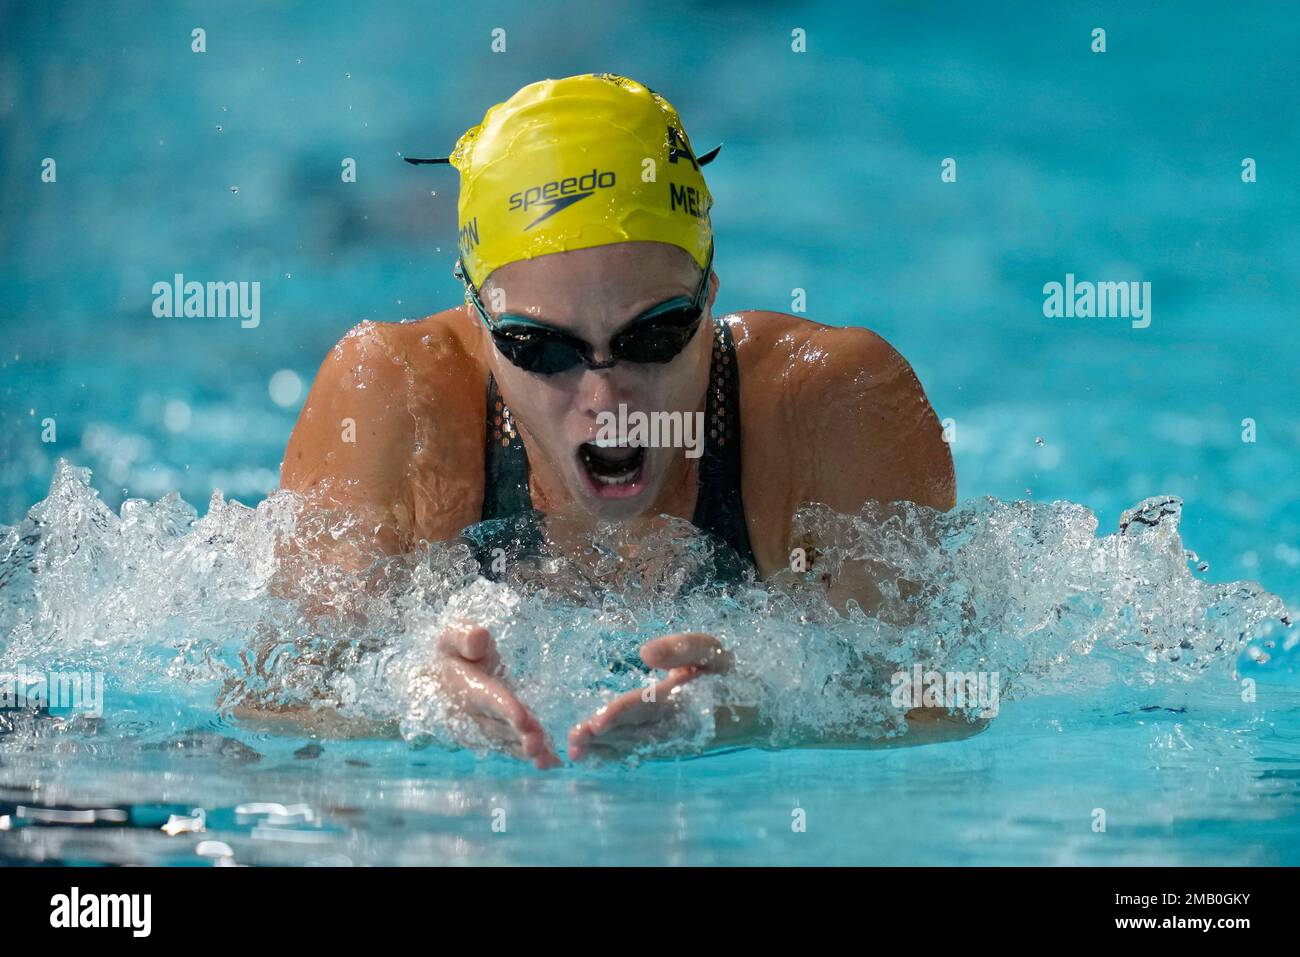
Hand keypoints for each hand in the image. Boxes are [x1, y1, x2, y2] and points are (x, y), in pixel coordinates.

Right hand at [431, 623, 560, 768]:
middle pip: (500, 725)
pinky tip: (552, 763)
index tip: (521, 718)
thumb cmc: (457, 648)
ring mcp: (486, 723)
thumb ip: (464, 636)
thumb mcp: (453, 634)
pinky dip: (533, 753)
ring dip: (527, 750)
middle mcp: (475, 711)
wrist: (446, 671)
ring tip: (548, 761)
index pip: (486, 698)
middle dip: (520, 735)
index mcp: (465, 685)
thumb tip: (479, 637)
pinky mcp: (499, 729)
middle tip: (538, 745)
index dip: (503, 708)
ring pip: (509, 739)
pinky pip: (514, 743)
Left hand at [568, 632, 731, 761]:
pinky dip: (615, 755)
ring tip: (574, 751)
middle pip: (634, 733)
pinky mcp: (669, 747)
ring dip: (604, 750)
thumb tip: (645, 652)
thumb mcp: (713, 651)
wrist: (758, 711)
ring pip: (634, 747)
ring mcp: (673, 741)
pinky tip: (592, 757)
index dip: (621, 714)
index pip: (647, 706)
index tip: (596, 721)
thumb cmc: (730, 674)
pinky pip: (639, 753)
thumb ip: (682, 648)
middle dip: (603, 737)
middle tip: (573, 740)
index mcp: (684, 699)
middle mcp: (676, 725)